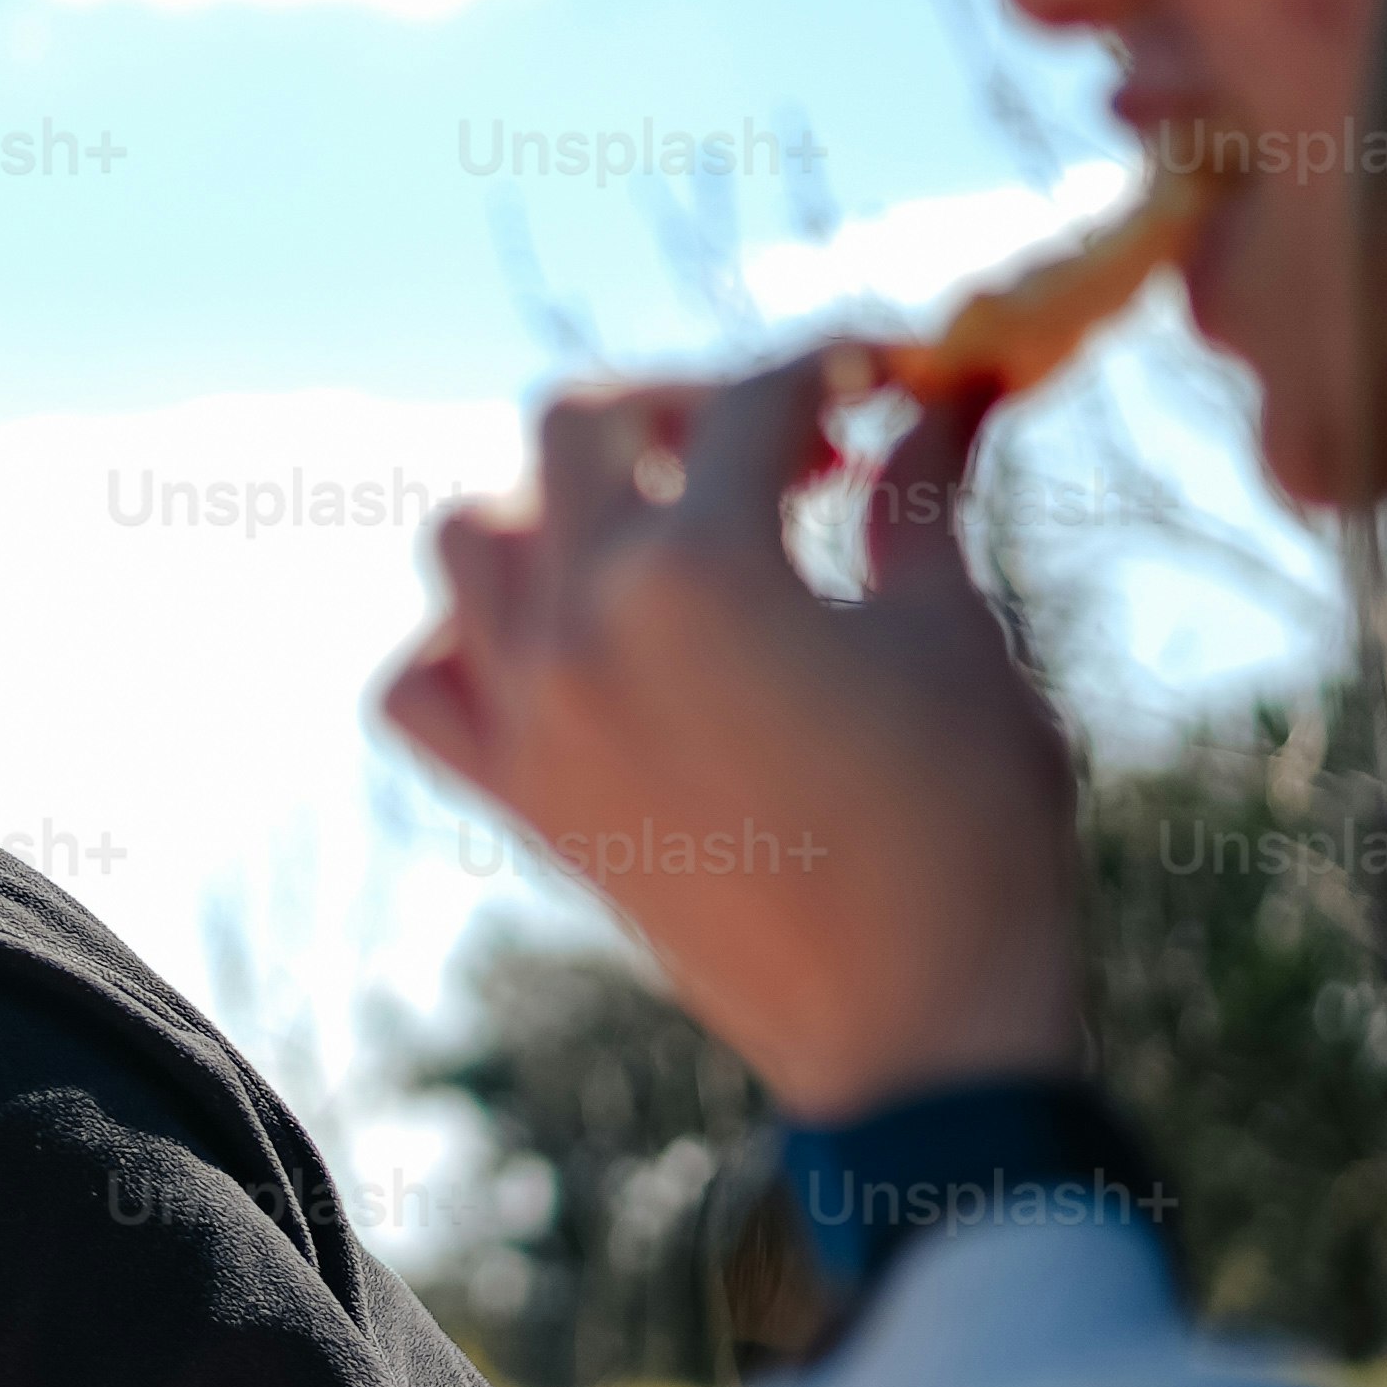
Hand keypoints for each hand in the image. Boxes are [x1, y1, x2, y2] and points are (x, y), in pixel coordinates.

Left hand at [383, 353, 1088, 1118]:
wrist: (910, 1023)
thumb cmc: (966, 828)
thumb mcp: (959, 635)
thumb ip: (922, 496)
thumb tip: (942, 395)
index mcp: (698, 571)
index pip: (755, 401)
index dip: (840, 363)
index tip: (895, 374)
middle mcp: (578, 625)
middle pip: (576, 424)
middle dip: (685, 404)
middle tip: (789, 447)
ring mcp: (526, 713)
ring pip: (469, 536)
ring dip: (560, 504)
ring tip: (672, 532)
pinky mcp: (514, 796)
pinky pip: (420, 685)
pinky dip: (465, 641)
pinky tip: (567, 640)